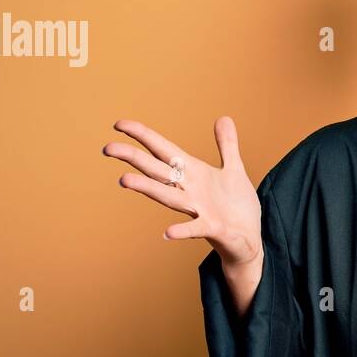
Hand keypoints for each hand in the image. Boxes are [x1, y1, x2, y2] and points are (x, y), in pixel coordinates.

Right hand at [103, 116, 262, 267]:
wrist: (248, 239)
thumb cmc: (236, 206)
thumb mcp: (234, 169)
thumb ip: (227, 145)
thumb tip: (223, 117)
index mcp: (193, 172)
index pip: (163, 150)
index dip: (143, 136)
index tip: (119, 124)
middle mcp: (189, 190)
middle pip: (157, 171)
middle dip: (134, 158)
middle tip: (107, 148)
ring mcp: (198, 210)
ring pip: (168, 196)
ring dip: (147, 188)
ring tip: (124, 180)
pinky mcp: (212, 228)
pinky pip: (195, 228)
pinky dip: (182, 230)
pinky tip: (168, 233)